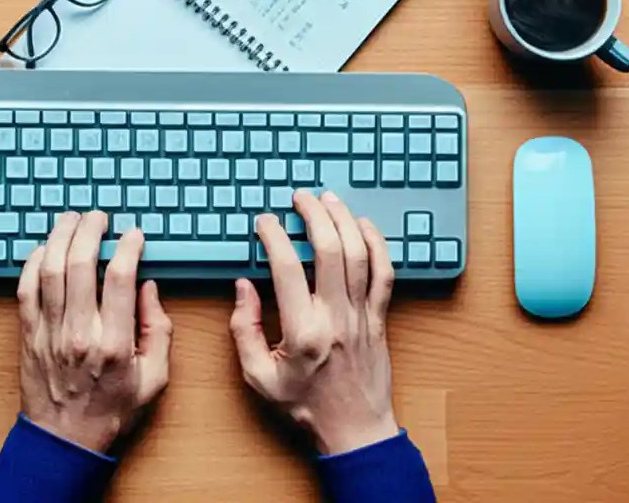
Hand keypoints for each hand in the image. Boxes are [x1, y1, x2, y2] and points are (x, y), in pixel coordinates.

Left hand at [16, 211, 171, 452]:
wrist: (65, 440)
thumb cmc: (112, 410)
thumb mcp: (155, 378)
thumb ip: (158, 331)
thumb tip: (149, 289)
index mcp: (115, 343)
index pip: (121, 279)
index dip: (128, 248)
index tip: (134, 234)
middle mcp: (79, 333)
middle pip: (81, 265)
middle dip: (90, 231)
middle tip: (99, 217)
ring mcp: (49, 333)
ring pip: (50, 270)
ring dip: (60, 237)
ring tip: (72, 220)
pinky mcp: (28, 335)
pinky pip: (25, 289)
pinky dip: (33, 263)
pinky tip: (46, 248)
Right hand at [229, 191, 399, 454]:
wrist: (354, 430)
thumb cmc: (304, 406)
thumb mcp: (258, 376)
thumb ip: (245, 329)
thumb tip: (243, 287)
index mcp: (302, 331)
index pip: (287, 268)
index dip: (274, 236)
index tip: (264, 221)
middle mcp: (336, 317)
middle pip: (330, 249)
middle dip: (314, 214)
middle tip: (299, 197)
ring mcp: (363, 316)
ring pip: (360, 254)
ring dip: (344, 220)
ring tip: (328, 200)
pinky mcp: (380, 318)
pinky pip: (385, 272)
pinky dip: (377, 244)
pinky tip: (363, 226)